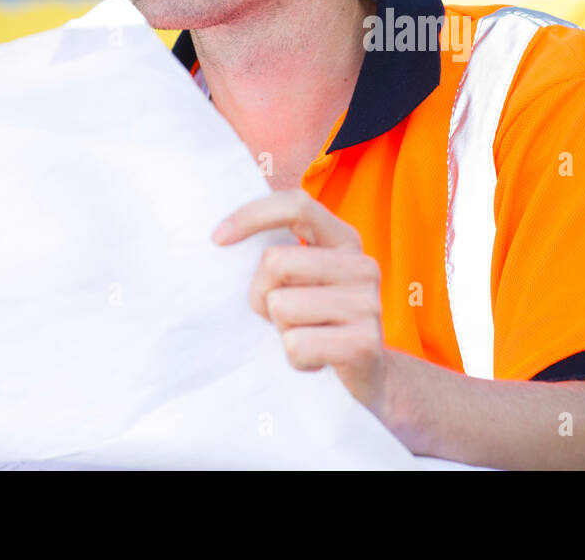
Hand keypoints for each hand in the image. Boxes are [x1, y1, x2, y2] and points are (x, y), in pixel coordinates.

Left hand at [212, 189, 389, 417]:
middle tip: (282, 318)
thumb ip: (282, 257)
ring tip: (306, 339)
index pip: (297, 205)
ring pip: (281, 307)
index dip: (252, 215)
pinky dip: (295, 360)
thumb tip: (219, 239)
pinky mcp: (363, 343)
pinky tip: (316, 361)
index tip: (217, 239)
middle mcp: (362, 265)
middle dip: (261, 296)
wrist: (367, 380)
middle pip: (275, 262)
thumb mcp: (305, 282)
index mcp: (344, 241)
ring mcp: (367, 304)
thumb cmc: (318, 324)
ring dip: (281, 332)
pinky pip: (296, 345)